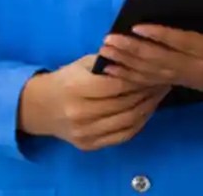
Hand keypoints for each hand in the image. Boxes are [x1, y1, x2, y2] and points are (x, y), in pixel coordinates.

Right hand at [18, 54, 169, 150]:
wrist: (39, 108)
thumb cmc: (63, 80)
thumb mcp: (80, 64)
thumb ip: (107, 62)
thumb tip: (137, 57)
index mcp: (75, 88)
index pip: (115, 85)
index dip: (138, 78)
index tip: (154, 70)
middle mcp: (80, 113)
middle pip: (124, 104)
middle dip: (147, 92)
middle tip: (163, 80)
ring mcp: (85, 132)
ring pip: (127, 121)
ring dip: (147, 107)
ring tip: (159, 94)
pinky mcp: (90, 145)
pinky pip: (123, 135)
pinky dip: (139, 123)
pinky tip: (147, 110)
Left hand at [97, 0, 202, 115]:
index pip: (186, 43)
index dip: (162, 36)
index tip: (140, 27)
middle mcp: (201, 67)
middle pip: (162, 59)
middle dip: (133, 50)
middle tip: (109, 40)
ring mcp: (192, 77)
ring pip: (154, 72)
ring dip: (127, 63)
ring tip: (105, 53)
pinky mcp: (187, 82)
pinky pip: (156, 81)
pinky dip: (133, 76)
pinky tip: (114, 71)